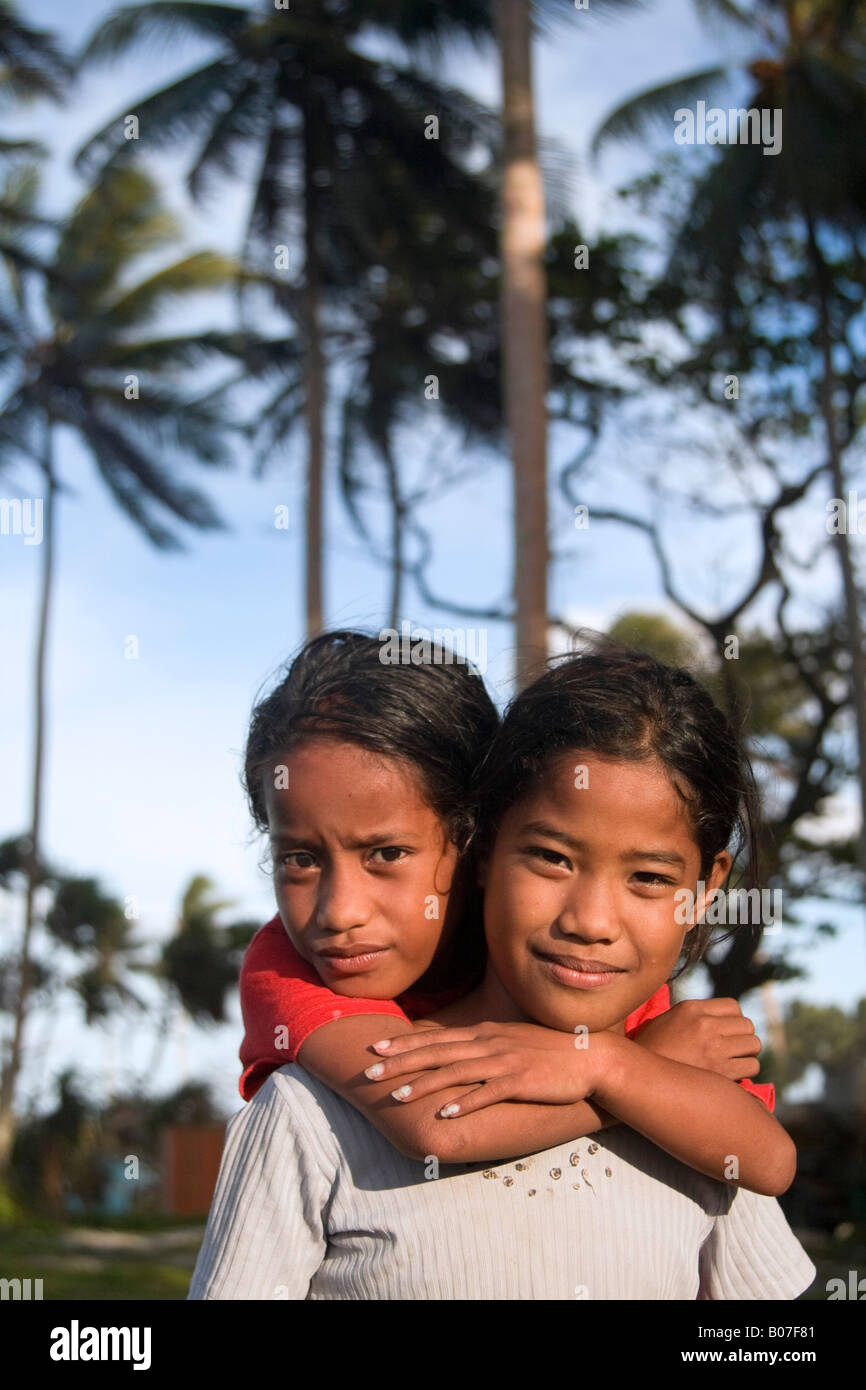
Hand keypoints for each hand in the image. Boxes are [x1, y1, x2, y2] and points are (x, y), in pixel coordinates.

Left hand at [362, 1020, 610, 1116]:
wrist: (591, 1056)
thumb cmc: (551, 1051)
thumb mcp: (511, 1041)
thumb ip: (484, 1045)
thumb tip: (457, 1053)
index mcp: (485, 1032)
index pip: (436, 1037)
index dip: (404, 1043)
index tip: (376, 1048)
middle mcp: (489, 1042)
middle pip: (436, 1052)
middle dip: (400, 1063)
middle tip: (369, 1073)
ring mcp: (504, 1061)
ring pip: (454, 1072)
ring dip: (424, 1084)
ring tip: (397, 1096)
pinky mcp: (520, 1080)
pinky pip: (486, 1092)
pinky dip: (463, 1102)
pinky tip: (444, 1113)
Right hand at [632, 997, 761, 1081]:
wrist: (638, 1078)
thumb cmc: (651, 1051)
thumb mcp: (665, 1021)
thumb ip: (691, 1014)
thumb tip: (715, 1016)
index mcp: (691, 1008)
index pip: (733, 1006)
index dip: (734, 1020)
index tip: (728, 1032)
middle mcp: (705, 1024)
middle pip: (748, 1025)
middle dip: (743, 1037)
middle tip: (733, 1049)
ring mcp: (714, 1048)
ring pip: (754, 1045)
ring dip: (747, 1054)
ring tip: (734, 1062)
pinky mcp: (721, 1072)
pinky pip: (752, 1066)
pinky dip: (746, 1071)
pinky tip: (733, 1075)